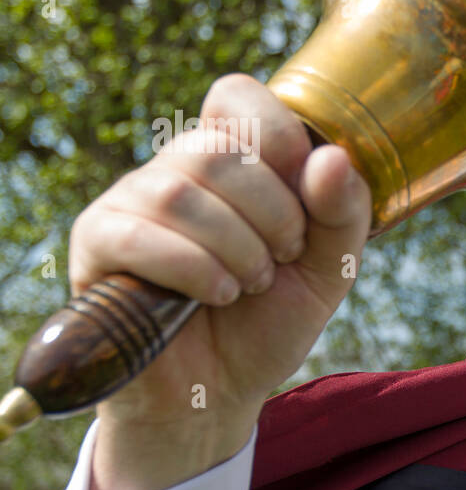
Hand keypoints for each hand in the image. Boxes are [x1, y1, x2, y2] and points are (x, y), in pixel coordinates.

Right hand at [67, 74, 371, 489]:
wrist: (220, 394)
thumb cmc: (269, 322)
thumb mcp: (330, 270)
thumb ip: (344, 213)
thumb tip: (331, 158)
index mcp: (234, 161)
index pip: (238, 95)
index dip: (278, 134)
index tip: (306, 194)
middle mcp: (176, 170)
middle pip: (217, 149)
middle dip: (271, 213)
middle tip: (283, 258)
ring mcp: (130, 203)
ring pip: (178, 193)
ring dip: (235, 248)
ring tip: (249, 285)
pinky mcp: (97, 245)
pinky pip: (136, 234)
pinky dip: (193, 268)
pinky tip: (215, 296)